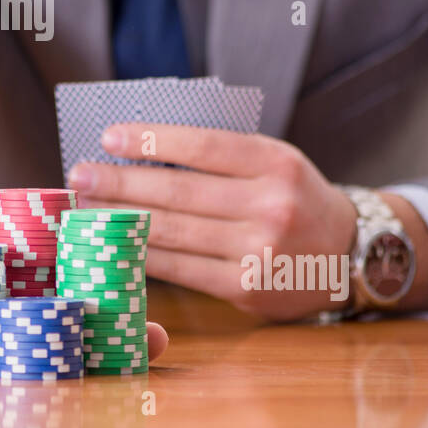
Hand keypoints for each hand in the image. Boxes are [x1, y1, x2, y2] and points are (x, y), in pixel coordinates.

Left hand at [67, 123, 357, 321]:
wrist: (347, 255)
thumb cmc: (296, 197)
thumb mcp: (274, 161)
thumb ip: (222, 155)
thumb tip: (142, 151)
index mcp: (276, 163)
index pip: (202, 147)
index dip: (151, 142)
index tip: (109, 138)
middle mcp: (271, 206)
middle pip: (178, 192)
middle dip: (120, 183)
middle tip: (79, 174)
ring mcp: (258, 251)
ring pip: (174, 233)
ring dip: (121, 220)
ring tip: (87, 208)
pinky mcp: (246, 288)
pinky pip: (181, 269)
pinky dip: (143, 255)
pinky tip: (116, 242)